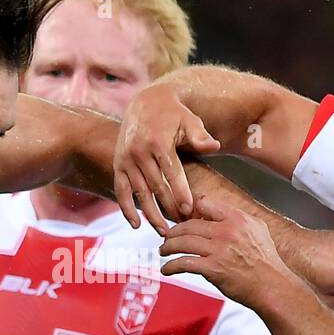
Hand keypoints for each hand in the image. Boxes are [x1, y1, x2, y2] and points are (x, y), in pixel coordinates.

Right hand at [114, 83, 220, 231]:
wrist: (145, 103)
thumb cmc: (173, 114)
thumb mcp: (189, 120)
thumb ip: (200, 136)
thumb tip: (214, 146)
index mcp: (158, 141)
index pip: (171, 172)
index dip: (180, 192)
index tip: (189, 210)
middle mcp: (139, 152)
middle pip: (156, 186)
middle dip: (169, 207)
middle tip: (182, 224)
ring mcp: (127, 160)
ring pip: (139, 193)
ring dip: (150, 214)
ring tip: (164, 232)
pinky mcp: (119, 165)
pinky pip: (121, 190)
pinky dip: (126, 208)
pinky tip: (136, 225)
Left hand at [159, 196, 300, 310]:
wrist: (273, 286)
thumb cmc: (267, 262)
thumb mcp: (258, 230)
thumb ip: (239, 219)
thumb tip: (222, 214)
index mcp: (237, 219)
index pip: (204, 204)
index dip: (190, 211)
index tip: (183, 219)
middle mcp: (226, 231)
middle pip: (188, 225)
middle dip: (174, 232)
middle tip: (168, 237)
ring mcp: (218, 250)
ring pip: (182, 242)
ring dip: (168, 247)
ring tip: (163, 251)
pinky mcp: (212, 269)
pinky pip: (184, 263)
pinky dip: (171, 267)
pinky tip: (167, 270)